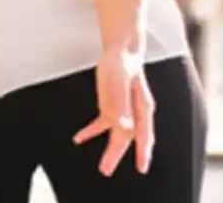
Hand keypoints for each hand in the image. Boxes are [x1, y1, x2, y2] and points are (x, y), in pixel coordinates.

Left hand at [73, 49, 155, 175]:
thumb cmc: (122, 64)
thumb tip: (123, 125)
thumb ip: (119, 102)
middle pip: (126, 138)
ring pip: (116, 136)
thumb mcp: (118, 80)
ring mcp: (123, 112)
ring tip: (103, 167)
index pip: (143, 134)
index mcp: (142, 108)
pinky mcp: (111, 107)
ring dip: (109, 151)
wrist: (119, 53)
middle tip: (106, 170)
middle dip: (117, 155)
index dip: (143, 152)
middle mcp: (134, 113)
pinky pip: (102, 124)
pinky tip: (79, 138)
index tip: (141, 168)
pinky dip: (91, 132)